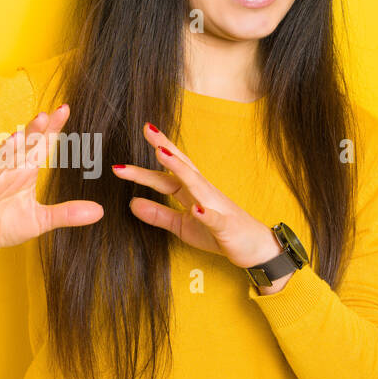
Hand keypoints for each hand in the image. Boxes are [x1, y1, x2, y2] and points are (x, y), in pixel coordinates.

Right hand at [0, 103, 103, 271]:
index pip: (39, 145)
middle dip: (30, 133)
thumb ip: (67, 213)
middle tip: (43, 117)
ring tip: (13, 140)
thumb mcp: (40, 220)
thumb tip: (100, 211)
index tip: (65, 109)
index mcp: (24, 171)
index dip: (51, 129)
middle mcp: (5, 172)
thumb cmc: (6, 224)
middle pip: (19, 148)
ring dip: (2, 152)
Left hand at [113, 122, 281, 269]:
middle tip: (147, 129)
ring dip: (179, 168)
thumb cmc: (219, 233)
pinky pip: (216, 219)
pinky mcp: (227, 226)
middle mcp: (203, 192)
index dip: (144, 168)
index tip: (122, 160)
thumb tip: (132, 203)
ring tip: (161, 153)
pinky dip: (206, 214)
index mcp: (191, 192)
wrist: (255, 248)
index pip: (166, 176)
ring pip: (196, 184)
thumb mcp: (182, 226)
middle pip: (182, 167)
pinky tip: (197, 210)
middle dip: (165, 148)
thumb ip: (159, 214)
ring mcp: (216, 206)